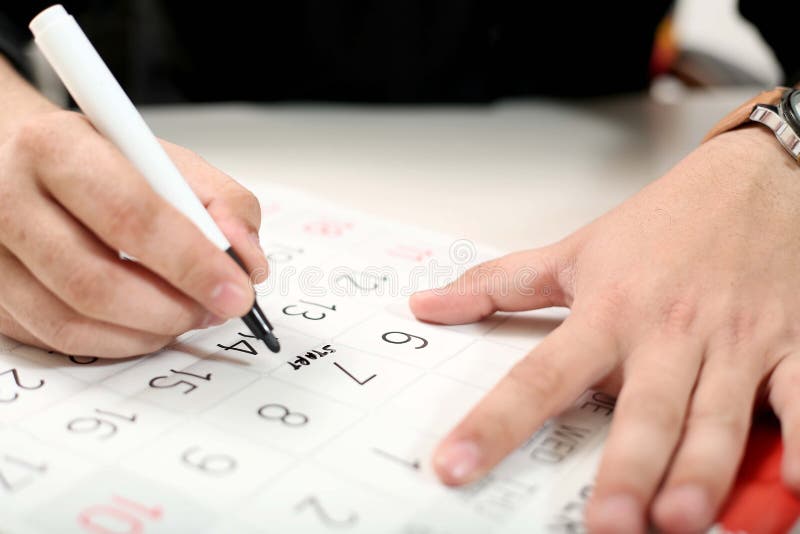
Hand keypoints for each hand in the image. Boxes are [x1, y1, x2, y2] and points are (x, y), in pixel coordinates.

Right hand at [0, 107, 266, 356]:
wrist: (18, 161)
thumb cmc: (100, 160)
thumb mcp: (165, 159)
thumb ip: (221, 204)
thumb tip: (247, 265)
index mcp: (56, 148)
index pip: (131, 216)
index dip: (191, 262)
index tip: (237, 291)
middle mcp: (7, 199)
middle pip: (94, 282)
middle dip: (172, 309)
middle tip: (216, 310)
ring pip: (71, 324)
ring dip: (146, 334)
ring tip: (186, 315)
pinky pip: (56, 340)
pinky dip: (115, 342)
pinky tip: (144, 324)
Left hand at [411, 125, 799, 532]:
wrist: (757, 177)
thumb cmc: (665, 222)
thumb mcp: (575, 250)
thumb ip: (498, 284)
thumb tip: (426, 305)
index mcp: (608, 313)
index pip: (540, 375)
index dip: (496, 422)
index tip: (457, 465)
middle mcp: (668, 332)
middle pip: (641, 409)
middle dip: (626, 468)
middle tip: (606, 525)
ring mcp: (734, 342)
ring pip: (717, 415)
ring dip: (702, 470)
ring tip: (679, 520)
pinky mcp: (793, 345)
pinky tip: (795, 485)